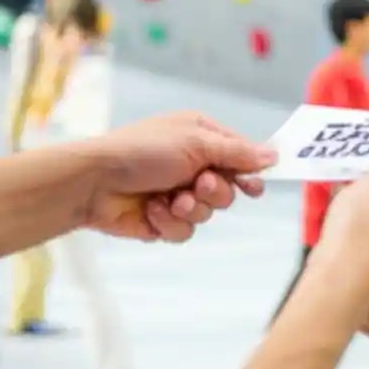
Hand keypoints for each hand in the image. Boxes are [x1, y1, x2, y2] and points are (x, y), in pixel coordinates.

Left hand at [83, 112, 275, 242]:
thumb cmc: (142, 151)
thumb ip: (236, 153)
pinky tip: (151, 210)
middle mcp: (192, 165)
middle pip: (229, 190)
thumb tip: (273, 155)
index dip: (249, 172)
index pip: (239, 156)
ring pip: (208, 214)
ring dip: (190, 208)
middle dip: (214, 192)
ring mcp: (177, 193)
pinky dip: (169, 222)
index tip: (255, 186)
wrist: (94, 182)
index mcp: (201, 138)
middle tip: (197, 185)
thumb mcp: (195, 143)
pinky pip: (185, 230)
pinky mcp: (163, 220)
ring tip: (169, 200)